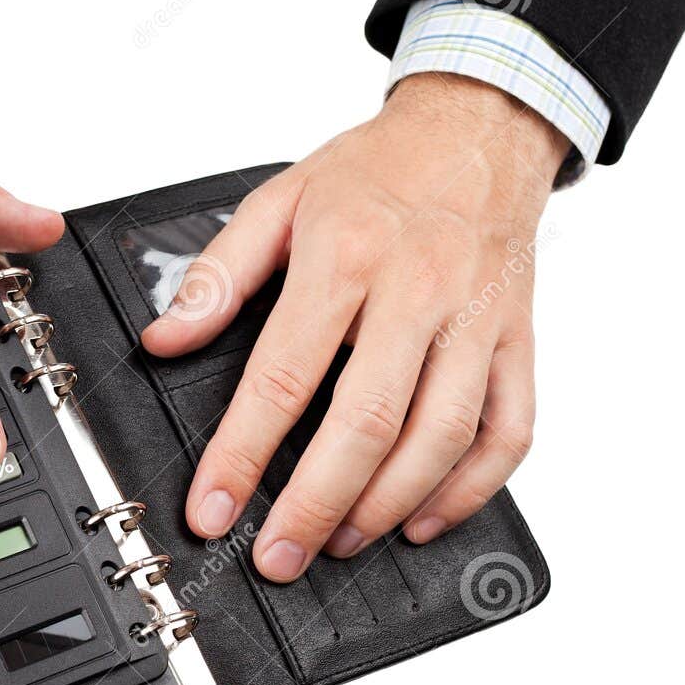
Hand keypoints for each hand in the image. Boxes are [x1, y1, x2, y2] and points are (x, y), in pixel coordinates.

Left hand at [142, 73, 567, 580]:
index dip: (242, 454)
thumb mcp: (278, 199)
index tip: (213, 509)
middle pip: (368, 421)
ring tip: (340, 542)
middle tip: (278, 557)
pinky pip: (510, 430)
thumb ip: (217, 275)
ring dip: (389, 506)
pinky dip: (471, 489)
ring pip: (442, 435)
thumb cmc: (377, 171)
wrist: (480, 127)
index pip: (283, 375)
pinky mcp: (519, 340)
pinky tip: (424, 519)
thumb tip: (165, 339)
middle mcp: (417, 290)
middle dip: (316, 505)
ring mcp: (476, 320)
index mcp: (346, 256)